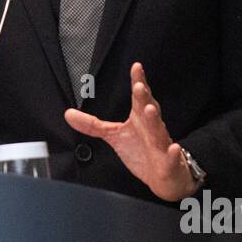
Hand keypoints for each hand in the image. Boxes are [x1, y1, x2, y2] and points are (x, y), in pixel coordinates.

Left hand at [63, 62, 196, 200]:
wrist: (163, 175)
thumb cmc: (141, 150)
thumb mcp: (114, 135)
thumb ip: (92, 124)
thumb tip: (68, 114)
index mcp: (140, 119)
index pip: (139, 97)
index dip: (138, 81)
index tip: (136, 67)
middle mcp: (152, 128)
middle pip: (149, 110)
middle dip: (144, 98)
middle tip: (138, 86)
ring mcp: (161, 144)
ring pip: (159, 131)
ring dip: (155, 120)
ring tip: (149, 109)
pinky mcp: (168, 162)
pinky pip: (171, 157)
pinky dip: (173, 153)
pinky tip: (173, 148)